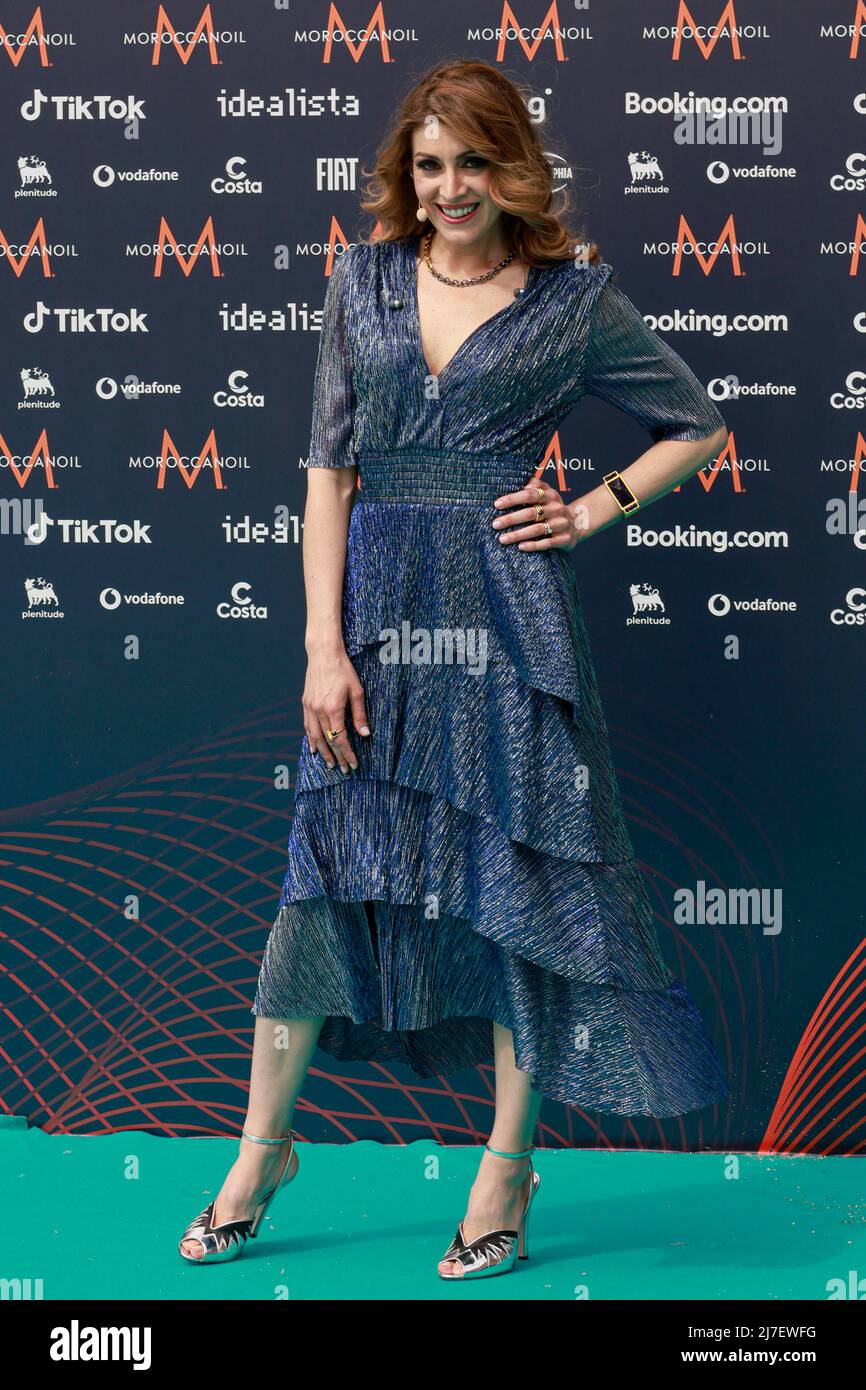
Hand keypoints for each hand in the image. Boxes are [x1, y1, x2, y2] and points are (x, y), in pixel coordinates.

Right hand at [302, 647, 369, 772]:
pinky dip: (310, 739)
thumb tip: (365, 734)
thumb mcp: (357, 691)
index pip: (340, 739)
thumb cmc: (343, 670)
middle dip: (335, 757)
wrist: (323, 654)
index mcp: (333, 709)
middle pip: (327, 741)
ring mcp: (310, 707)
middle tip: (342, 770)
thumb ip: (360, 714)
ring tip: (328, 764)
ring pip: (315, 736)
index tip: (353, 764)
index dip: (347, 753)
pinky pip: (307, 726)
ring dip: (322, 752)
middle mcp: (319, 710)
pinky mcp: (306, 703)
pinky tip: (313, 747)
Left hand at [491, 479, 582, 550]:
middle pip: (531, 513)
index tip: (497, 504)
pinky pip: (547, 543)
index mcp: (551, 496)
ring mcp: (561, 524)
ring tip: (502, 539)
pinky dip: (533, 545)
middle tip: (495, 524)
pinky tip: (520, 547)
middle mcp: (557, 509)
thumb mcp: (548, 494)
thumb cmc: (553, 508)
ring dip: (518, 534)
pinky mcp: (564, 539)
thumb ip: (537, 485)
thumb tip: (526, 481)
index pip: (530, 495)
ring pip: (537, 529)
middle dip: (511, 519)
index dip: (513, 499)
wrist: (578, 523)